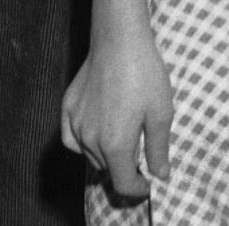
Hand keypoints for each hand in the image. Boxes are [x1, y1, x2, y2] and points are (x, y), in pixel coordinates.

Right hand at [62, 26, 176, 200]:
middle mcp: (90, 139)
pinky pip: (71, 138)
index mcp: (115, 144)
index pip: (123, 183)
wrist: (120, 39)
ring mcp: (75, 123)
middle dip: (124, 169)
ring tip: (124, 136)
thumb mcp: (161, 113)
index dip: (137, 188)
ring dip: (106, 155)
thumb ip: (158, 149)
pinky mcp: (67, 107)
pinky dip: (82, 143)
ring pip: (90, 155)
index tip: (147, 182)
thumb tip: (160, 175)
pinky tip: (95, 133)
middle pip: (107, 169)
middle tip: (141, 155)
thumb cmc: (145, 74)